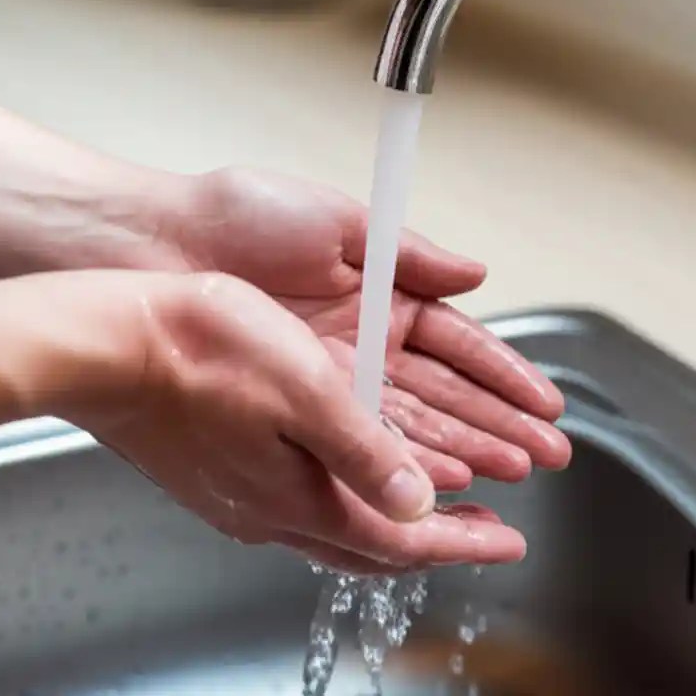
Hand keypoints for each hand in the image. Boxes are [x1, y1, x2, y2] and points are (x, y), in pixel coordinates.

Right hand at [56, 271, 527, 572]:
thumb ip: (367, 453)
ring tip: (433, 507)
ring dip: (397, 519)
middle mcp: (273, 511)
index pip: (406, 538)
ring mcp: (240, 497)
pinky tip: (348, 479)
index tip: (511, 541)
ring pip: (339, 527)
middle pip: (376, 544)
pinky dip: (349, 499)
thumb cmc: (199, 352)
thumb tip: (419, 503)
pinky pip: (303, 505)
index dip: (466, 541)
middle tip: (487, 532)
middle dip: (440, 539)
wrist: (100, 347)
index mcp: (304, 495)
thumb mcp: (307, 393)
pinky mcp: (217, 473)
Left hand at [131, 167, 571, 489]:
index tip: (546, 402)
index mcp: (378, 297)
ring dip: (466, 449)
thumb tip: (475, 273)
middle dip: (501, 425)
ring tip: (512, 472)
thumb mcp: (336, 222)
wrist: (148, 245)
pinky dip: (404, 459)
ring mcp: (329, 380)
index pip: (460, 346)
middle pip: (447, 395)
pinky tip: (444, 479)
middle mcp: (361, 346)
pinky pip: (360, 440)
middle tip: (547, 455)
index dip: (505, 376)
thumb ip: (409, 256)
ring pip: (413, 424)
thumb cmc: (233, 216)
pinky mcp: (293, 405)